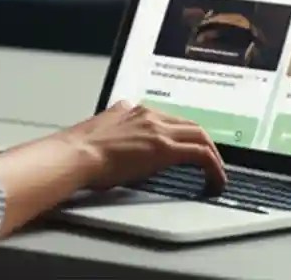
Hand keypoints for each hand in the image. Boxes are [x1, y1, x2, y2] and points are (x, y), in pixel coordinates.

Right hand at [0, 101, 226, 239]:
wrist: (73, 155)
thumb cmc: (77, 153)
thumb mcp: (100, 134)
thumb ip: (114, 134)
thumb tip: (115, 148)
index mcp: (132, 109)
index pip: (168, 119)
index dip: (182, 135)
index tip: (187, 148)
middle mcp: (148, 114)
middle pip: (189, 125)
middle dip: (203, 144)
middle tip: (210, 162)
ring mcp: (157, 128)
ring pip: (200, 136)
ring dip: (212, 156)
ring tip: (216, 175)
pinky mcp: (164, 147)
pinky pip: (201, 154)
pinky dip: (213, 167)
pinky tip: (214, 181)